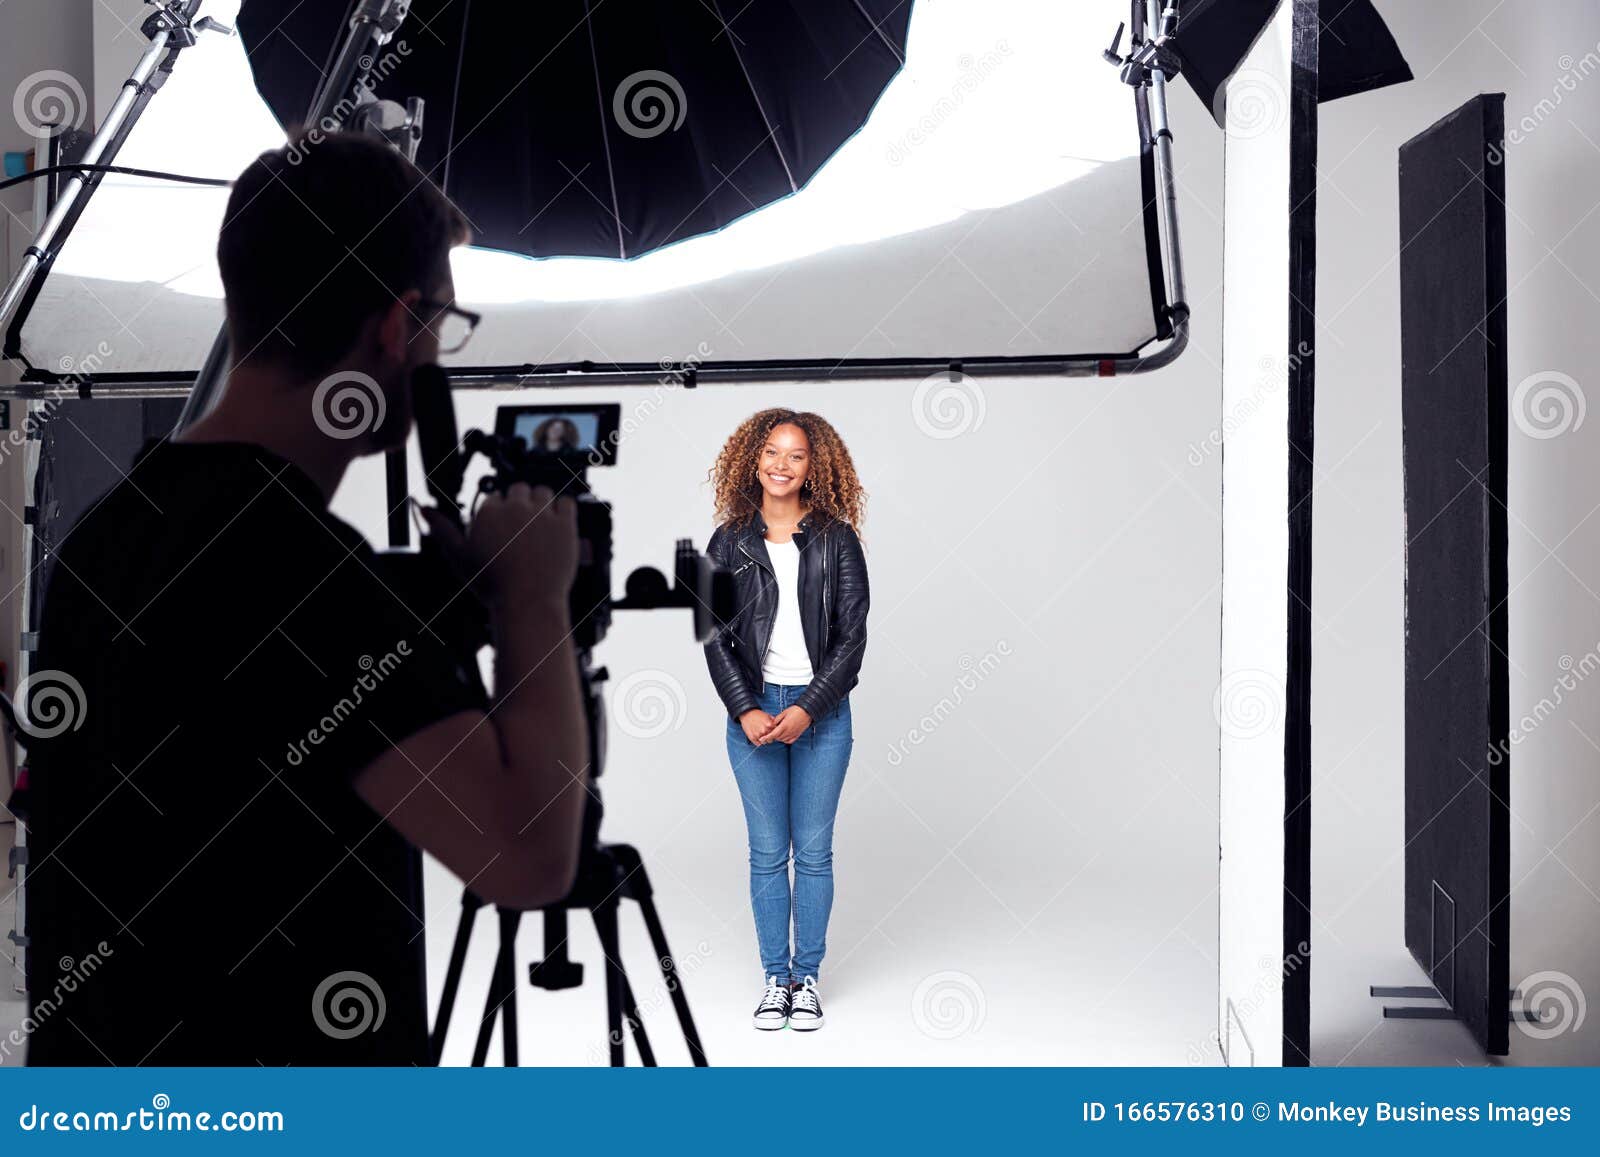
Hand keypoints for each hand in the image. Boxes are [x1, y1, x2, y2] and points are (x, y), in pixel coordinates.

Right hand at [423, 483, 577, 607]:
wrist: (527, 602)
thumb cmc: (493, 584)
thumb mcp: (459, 557)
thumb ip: (442, 530)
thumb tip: (424, 509)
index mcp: (489, 512)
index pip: (494, 498)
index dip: (498, 513)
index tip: (502, 530)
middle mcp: (516, 507)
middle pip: (519, 490)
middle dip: (519, 505)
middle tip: (521, 529)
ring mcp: (543, 514)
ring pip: (543, 492)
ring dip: (541, 503)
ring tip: (539, 525)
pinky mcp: (565, 525)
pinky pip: (567, 502)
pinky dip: (563, 509)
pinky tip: (558, 523)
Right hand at [739, 709, 775, 744]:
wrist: (747, 714)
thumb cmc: (757, 714)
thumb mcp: (768, 715)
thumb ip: (774, 722)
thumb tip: (778, 727)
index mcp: (769, 725)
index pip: (776, 734)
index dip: (774, 733)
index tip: (772, 732)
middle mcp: (764, 730)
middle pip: (771, 740)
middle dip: (769, 737)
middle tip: (766, 734)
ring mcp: (758, 735)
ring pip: (764, 742)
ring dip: (763, 740)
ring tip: (761, 735)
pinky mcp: (752, 738)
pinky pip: (758, 744)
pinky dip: (758, 741)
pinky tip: (757, 736)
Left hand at [765, 705, 811, 744]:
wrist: (808, 711)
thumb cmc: (796, 710)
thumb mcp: (784, 712)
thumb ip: (777, 719)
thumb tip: (771, 724)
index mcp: (784, 725)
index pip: (773, 734)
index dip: (766, 737)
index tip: (761, 739)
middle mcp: (789, 731)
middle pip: (777, 738)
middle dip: (772, 736)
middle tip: (769, 733)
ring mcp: (793, 734)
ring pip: (783, 740)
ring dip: (778, 738)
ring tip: (777, 733)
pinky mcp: (798, 735)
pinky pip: (789, 741)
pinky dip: (785, 740)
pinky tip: (784, 736)